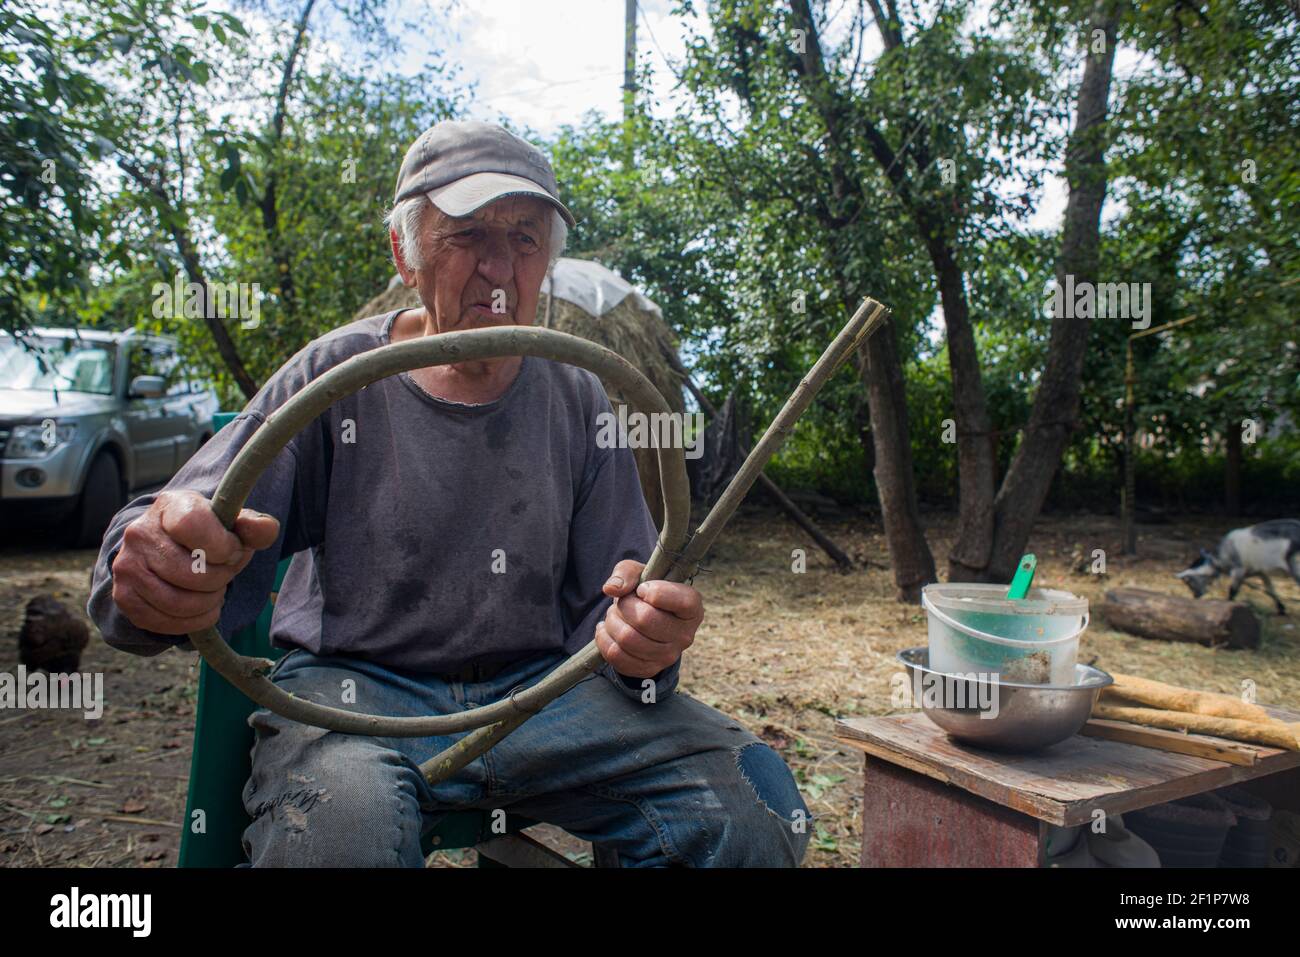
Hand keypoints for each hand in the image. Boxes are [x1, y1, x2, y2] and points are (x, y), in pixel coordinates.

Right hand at [111, 490, 279, 634]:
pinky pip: (163, 622)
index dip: (222, 547)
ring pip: (178, 602)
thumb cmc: (208, 534)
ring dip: (209, 603)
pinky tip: (203, 608)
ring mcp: (126, 566)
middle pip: (191, 573)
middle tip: (226, 573)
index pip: (193, 527)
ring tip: (216, 591)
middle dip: (221, 578)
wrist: (169, 546)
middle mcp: (139, 533)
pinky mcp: (124, 596)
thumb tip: (264, 530)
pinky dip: (193, 622)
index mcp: (170, 506)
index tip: (233, 551)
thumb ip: (255, 525)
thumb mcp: (233, 523)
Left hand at [594, 559, 702, 679]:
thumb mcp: (640, 573)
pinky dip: (604, 639)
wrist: (645, 621)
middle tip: (623, 602)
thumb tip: (612, 589)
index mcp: (692, 608)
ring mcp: (668, 656)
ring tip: (615, 615)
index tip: (642, 589)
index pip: (682, 602)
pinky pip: (616, 655)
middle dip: (625, 605)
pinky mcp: (648, 669)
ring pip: (628, 638)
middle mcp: (685, 635)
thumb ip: (626, 573)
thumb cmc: (646, 592)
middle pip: (646, 619)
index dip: (655, 592)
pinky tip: (607, 629)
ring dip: (612, 621)